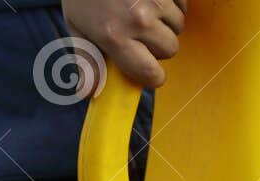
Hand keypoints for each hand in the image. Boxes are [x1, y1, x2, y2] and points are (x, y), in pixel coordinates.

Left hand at [63, 0, 186, 90]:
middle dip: (160, 48)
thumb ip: (87, 60)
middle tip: (144, 38)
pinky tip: (155, 1)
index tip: (151, 73)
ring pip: (178, 25)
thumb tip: (89, 93)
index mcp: (116, 37)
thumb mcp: (77, 27)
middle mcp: (139, 19)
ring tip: (148, 15)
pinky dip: (173, 5)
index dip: (154, 77)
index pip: (150, 73)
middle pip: (170, 49)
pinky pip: (182, 4)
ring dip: (168, 24)